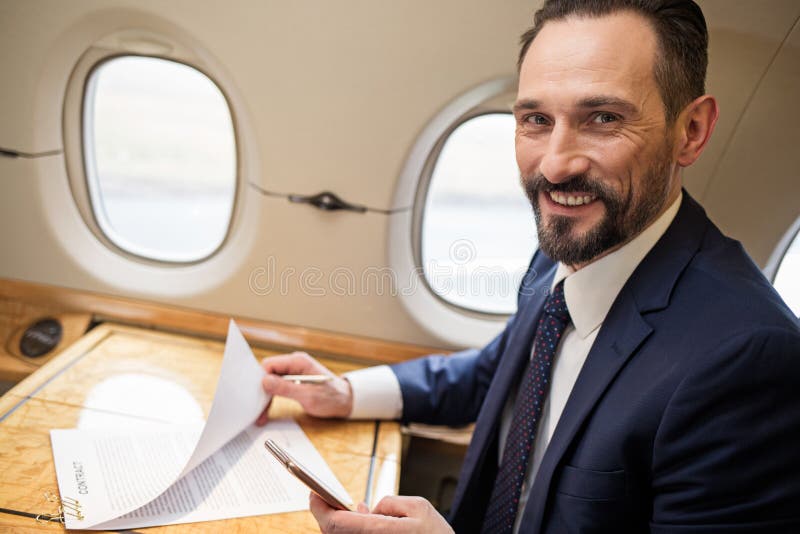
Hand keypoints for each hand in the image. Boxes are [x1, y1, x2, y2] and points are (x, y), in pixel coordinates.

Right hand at [256, 352, 352, 424]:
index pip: (270, 365)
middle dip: (261, 391)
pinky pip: (277, 386)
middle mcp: (294, 363)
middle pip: (268, 373)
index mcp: (298, 361)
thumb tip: (265, 381)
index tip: (257, 396)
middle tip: (257, 411)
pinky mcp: (294, 380)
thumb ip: (286, 388)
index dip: (260, 380)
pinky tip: (267, 410)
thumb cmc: (332, 398)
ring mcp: (294, 371)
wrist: (346, 401)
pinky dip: (272, 398)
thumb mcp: (309, 396)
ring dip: (265, 397)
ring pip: (271, 381)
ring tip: (261, 415)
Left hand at [310, 493, 453, 533]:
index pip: (336, 524)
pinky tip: (357, 521)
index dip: (320, 508)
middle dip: (325, 514)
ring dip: (338, 524)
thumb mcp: (418, 507)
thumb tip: (370, 508)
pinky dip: (351, 531)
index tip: (314, 494)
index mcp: (380, 532)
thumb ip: (390, 502)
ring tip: (338, 508)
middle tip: (321, 498)